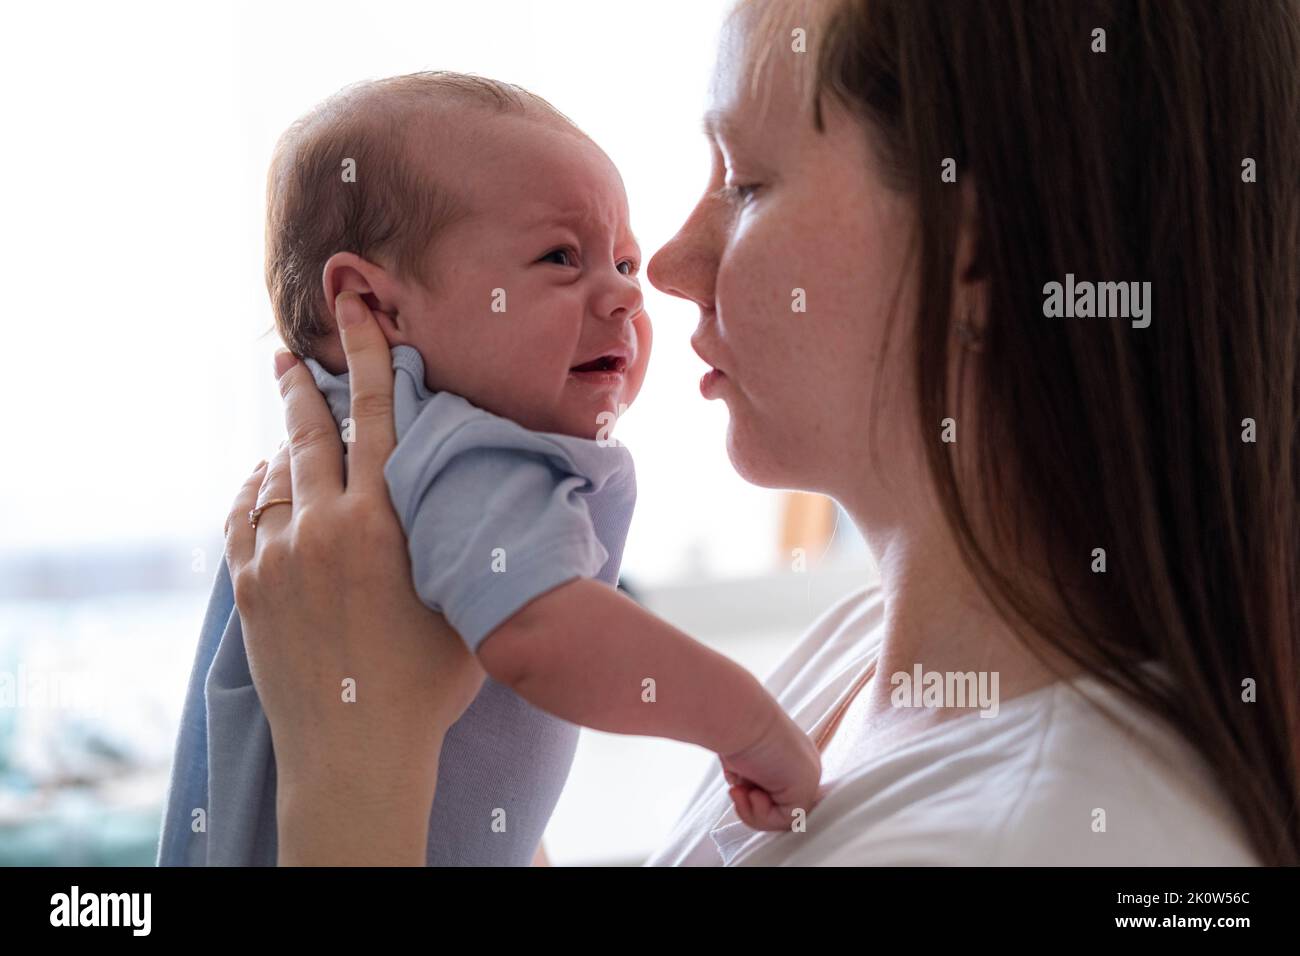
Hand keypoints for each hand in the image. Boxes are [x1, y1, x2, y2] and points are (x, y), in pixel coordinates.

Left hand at [224, 291, 484, 864]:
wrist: (355, 751)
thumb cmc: (426, 683)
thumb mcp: (461, 601)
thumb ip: (459, 539)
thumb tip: (484, 498)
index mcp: (382, 522)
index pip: (377, 415)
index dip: (367, 354)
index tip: (353, 308)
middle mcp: (323, 527)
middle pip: (309, 433)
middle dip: (302, 386)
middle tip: (288, 355)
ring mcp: (277, 557)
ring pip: (274, 476)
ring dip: (284, 451)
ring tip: (290, 441)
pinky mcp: (250, 589)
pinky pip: (244, 518)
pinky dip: (255, 493)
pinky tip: (264, 488)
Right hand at [719, 706, 821, 831]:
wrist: (738, 717)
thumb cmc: (734, 731)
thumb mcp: (741, 760)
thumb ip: (750, 778)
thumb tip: (745, 794)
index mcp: (792, 755)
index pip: (778, 792)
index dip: (753, 798)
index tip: (735, 786)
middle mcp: (803, 765)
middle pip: (780, 805)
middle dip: (751, 804)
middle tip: (736, 791)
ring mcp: (807, 776)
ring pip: (781, 816)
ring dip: (753, 811)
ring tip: (741, 791)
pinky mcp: (805, 789)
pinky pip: (784, 821)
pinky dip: (760, 815)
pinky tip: (751, 793)